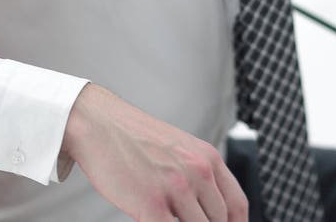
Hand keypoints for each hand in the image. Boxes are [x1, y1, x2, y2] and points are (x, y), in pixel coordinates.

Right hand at [61, 83, 248, 221]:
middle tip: (181, 220)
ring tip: (164, 217)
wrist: (98, 123)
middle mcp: (198, 171)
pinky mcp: (153, 205)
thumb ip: (196, 172)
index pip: (237, 206)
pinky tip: (150, 221)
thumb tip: (205, 207)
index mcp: (207, 157)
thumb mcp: (176, 147)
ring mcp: (177, 188)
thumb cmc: (132, 137)